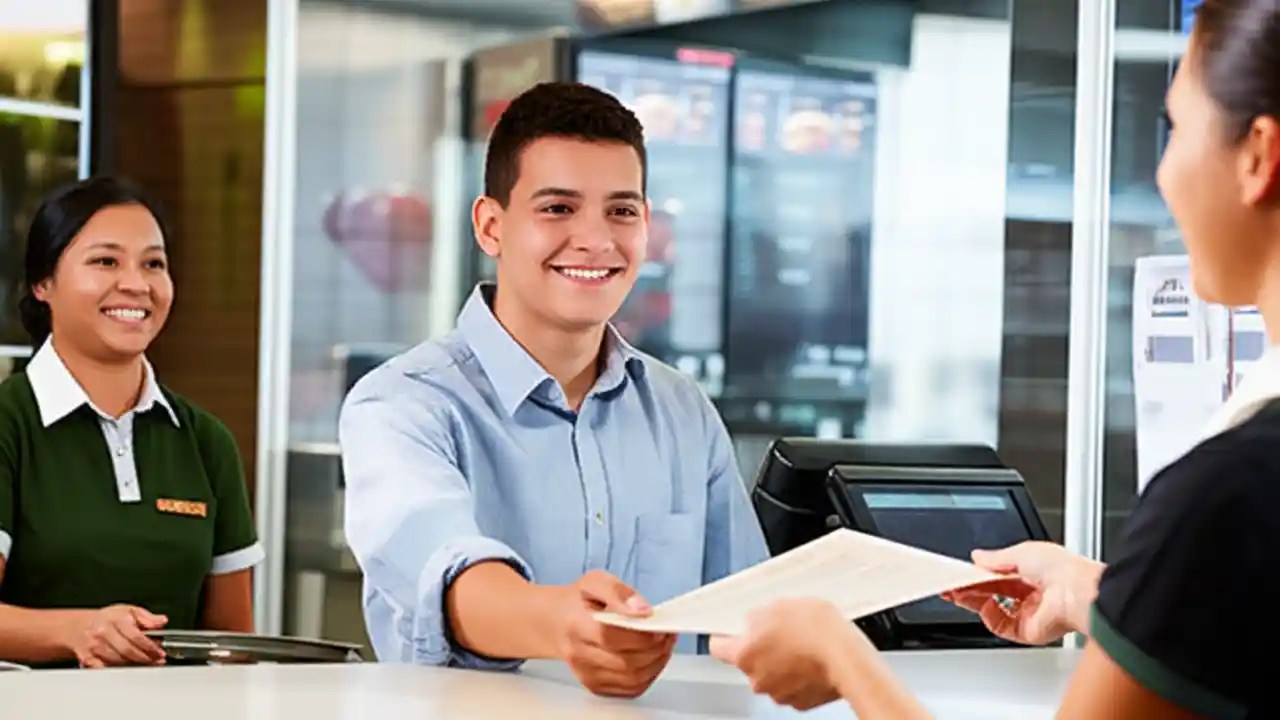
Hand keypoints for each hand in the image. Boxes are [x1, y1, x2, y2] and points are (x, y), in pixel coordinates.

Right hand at [69, 605, 167, 667]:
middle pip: (127, 651)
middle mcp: (103, 633)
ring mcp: (94, 647)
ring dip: (135, 666)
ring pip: (118, 662)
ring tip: (146, 664)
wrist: (82, 626)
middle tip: (156, 661)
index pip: (136, 636)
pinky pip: (107, 669)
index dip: (150, 647)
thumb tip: (161, 621)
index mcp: (115, 619)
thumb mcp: (130, 611)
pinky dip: (120, 672)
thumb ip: (148, 617)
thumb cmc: (108, 619)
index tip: (159, 653)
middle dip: (145, 658)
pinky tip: (130, 669)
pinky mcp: (88, 660)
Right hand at [554, 570, 675, 697]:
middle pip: (625, 663)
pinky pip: (631, 689)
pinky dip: (650, 675)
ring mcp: (586, 675)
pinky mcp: (596, 687)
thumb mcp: (595, 581)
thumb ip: (619, 592)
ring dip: (657, 663)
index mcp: (576, 626)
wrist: (557, 623)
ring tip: (664, 645)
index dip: (641, 636)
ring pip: (632, 679)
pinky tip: (654, 659)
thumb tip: (643, 611)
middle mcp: (579, 656)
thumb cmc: (579, 601)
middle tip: (668, 635)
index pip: (611, 638)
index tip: (660, 627)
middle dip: (655, 650)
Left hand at [709, 598, 858, 710]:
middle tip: (779, 632)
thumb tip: (751, 622)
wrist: (847, 656)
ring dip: (781, 661)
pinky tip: (811, 659)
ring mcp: (779, 693)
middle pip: (748, 661)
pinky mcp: (800, 702)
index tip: (730, 631)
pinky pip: (793, 685)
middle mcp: (757, 679)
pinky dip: (799, 674)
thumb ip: (756, 617)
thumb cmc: (815, 630)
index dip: (724, 636)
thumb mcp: (777, 605)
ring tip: (801, 644)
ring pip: (772, 674)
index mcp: (744, 654)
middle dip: (760, 648)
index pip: (718, 647)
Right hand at [943, 541, 1103, 645]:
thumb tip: (978, 556)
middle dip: (970, 588)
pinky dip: (990, 617)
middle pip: (992, 593)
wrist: (1077, 592)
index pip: (998, 575)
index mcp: (1033, 572)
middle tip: (951, 584)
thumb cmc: (1062, 568)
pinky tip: (986, 606)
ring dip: (974, 602)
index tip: (959, 572)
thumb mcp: (1022, 551)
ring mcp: (1029, 613)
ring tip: (959, 593)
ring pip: (993, 610)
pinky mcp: (1028, 631)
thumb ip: (996, 557)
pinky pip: (1002, 627)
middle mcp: (1031, 594)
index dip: (977, 574)